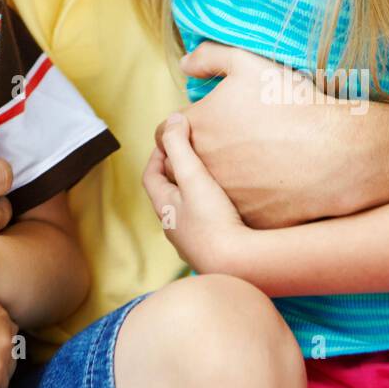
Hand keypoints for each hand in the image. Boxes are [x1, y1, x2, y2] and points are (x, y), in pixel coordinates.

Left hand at [144, 113, 246, 272]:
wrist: (238, 267)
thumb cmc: (212, 221)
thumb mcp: (193, 176)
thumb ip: (180, 146)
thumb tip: (173, 119)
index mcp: (165, 209)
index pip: (150, 177)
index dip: (156, 156)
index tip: (168, 141)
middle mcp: (175, 229)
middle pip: (167, 196)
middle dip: (175, 175)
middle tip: (191, 158)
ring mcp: (193, 244)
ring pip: (187, 214)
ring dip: (194, 196)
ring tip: (212, 182)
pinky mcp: (213, 254)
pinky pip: (206, 229)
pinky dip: (210, 215)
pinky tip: (229, 212)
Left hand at [171, 42, 341, 227]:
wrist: (338, 152)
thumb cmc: (292, 104)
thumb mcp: (247, 63)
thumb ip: (208, 57)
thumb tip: (185, 66)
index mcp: (196, 128)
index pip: (165, 135)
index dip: (179, 129)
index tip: (197, 127)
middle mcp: (202, 166)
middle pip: (180, 166)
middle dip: (192, 156)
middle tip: (220, 147)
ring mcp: (224, 197)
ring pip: (204, 193)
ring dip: (214, 181)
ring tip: (241, 167)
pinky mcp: (248, 220)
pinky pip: (233, 213)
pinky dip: (240, 202)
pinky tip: (261, 187)